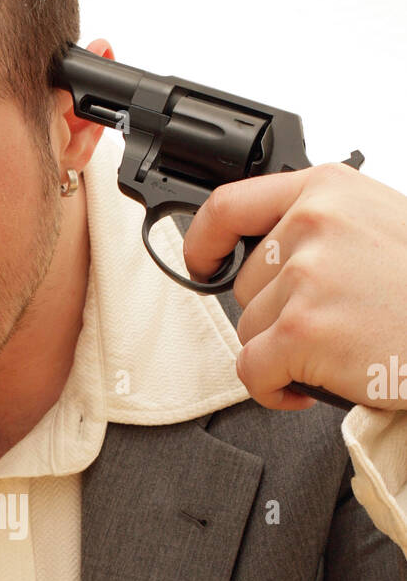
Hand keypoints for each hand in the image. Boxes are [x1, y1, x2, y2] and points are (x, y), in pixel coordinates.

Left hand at [181, 162, 406, 409]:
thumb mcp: (381, 225)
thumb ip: (323, 231)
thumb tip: (269, 259)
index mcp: (326, 190)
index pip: (230, 205)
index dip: (203, 240)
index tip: (200, 263)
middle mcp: (311, 224)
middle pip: (244, 284)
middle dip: (275, 316)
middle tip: (330, 327)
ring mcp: (306, 275)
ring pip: (248, 330)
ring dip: (281, 354)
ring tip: (336, 352)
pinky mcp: (303, 329)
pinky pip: (253, 370)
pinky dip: (273, 390)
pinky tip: (307, 389)